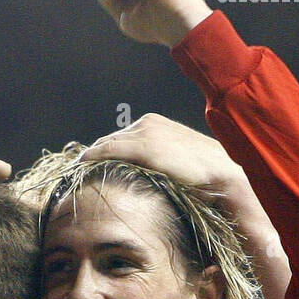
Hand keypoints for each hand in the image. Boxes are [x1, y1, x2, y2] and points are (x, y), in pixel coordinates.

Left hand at [83, 114, 247, 197]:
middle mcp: (147, 123)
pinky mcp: (143, 147)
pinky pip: (109, 150)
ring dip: (92, 155)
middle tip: (80, 167)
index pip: (120, 137)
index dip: (104, 150)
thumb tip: (143, 175)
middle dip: (95, 152)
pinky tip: (82, 164)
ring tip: (78, 168)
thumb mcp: (174, 161)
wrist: (220, 172)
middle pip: (110, 139)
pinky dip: (93, 156)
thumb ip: (156, 161)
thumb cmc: (202, 174)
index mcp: (154, 123)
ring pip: (107, 143)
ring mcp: (144, 133)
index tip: (91, 163)